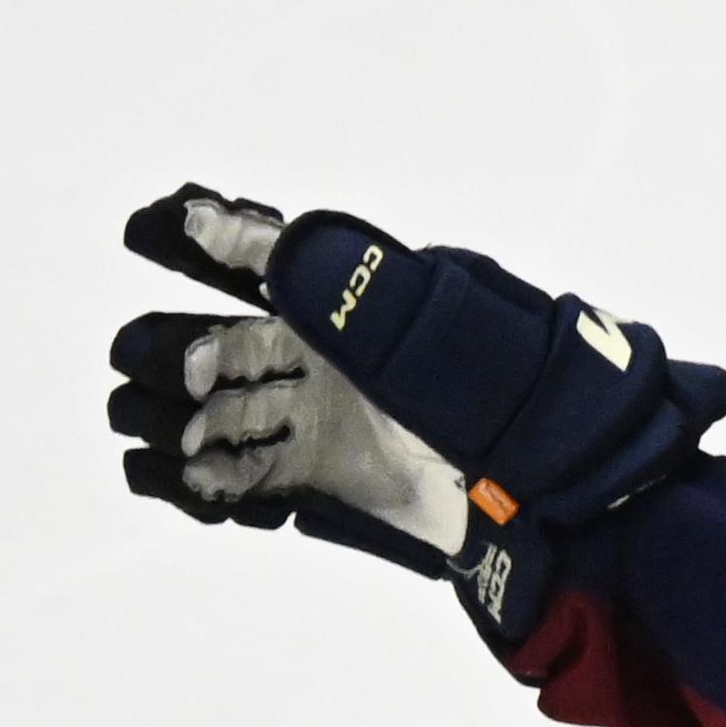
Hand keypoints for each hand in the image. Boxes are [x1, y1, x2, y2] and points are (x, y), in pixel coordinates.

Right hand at [105, 181, 725, 635]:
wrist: (573, 499)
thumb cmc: (524, 398)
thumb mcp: (448, 327)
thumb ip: (357, 288)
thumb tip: (268, 246)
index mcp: (348, 299)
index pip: (253, 253)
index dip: (197, 233)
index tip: (152, 227)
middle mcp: (322, 357)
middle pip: (212, 343)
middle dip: (178, 352)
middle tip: (187, 374)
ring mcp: (317, 424)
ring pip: (211, 414)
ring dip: (179, 423)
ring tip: (179, 441)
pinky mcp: (322, 488)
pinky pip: (236, 484)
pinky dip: (200, 487)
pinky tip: (191, 486)